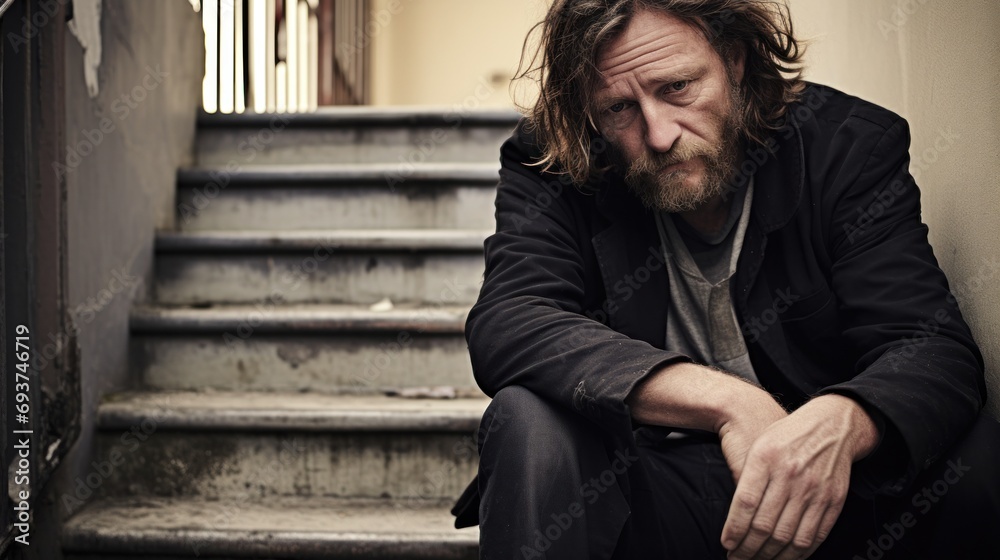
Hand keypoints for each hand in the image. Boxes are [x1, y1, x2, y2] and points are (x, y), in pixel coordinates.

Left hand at [720, 394, 878, 559]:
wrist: (831, 425)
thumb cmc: (788, 436)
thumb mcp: (759, 445)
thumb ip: (746, 476)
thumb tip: (735, 516)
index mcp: (766, 458)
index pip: (745, 503)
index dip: (734, 529)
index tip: (726, 543)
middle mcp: (791, 475)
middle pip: (766, 525)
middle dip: (748, 549)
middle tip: (736, 558)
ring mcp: (814, 490)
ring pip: (789, 537)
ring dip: (770, 556)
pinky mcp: (833, 501)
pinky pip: (814, 536)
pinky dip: (798, 553)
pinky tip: (784, 557)